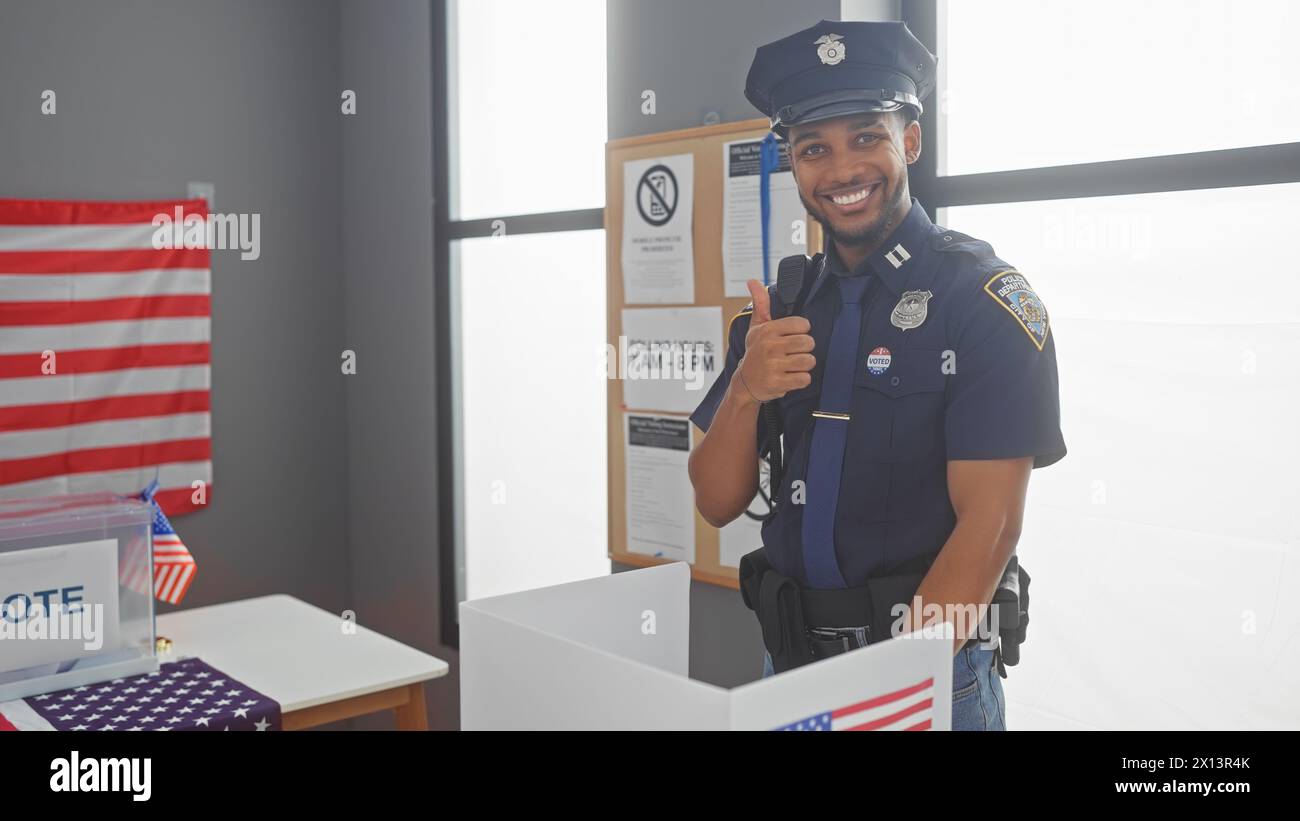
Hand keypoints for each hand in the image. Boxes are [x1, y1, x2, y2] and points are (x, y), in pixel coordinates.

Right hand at [735, 279, 814, 402]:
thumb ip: (761, 303)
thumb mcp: (757, 327)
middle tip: (793, 353)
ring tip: (792, 365)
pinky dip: (801, 380)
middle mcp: (770, 347)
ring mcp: (773, 366)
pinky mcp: (778, 383)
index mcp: (768, 330)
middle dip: (804, 349)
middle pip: (808, 343)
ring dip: (804, 365)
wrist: (745, 382)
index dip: (802, 331)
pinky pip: (805, 379)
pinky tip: (790, 377)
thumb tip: (752, 281)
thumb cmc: (755, 352)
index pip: (803, 324)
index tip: (792, 337)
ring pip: (809, 361)